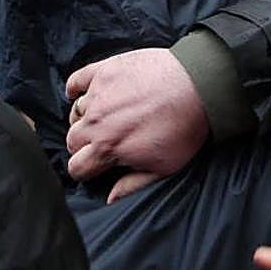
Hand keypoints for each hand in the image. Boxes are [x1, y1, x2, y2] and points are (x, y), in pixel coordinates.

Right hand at [64, 48, 207, 199]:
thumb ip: (133, 184)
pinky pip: (76, 80)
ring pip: (75, 112)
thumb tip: (111, 198)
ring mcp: (98, 94)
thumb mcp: (164, 167)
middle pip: (72, 140)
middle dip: (83, 146)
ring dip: (84, 119)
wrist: (198, 85)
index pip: (76, 167)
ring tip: (103, 118)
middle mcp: (97, 121)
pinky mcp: (104, 71)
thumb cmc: (184, 126)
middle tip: (102, 143)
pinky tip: (82, 94)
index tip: (94, 166)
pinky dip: (75, 89)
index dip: (84, 170)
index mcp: (107, 147)